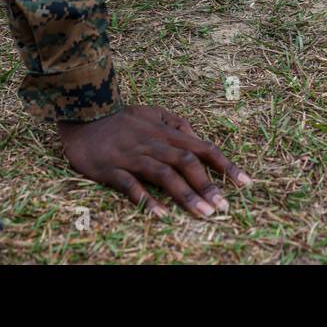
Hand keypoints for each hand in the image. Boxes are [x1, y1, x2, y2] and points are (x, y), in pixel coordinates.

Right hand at [59, 105, 250, 217]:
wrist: (82, 116)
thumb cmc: (120, 119)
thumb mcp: (151, 112)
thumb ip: (176, 123)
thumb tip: (197, 137)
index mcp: (165, 132)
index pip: (202, 147)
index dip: (224, 165)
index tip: (244, 183)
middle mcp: (153, 143)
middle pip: (186, 162)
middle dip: (207, 184)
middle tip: (223, 207)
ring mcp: (132, 156)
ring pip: (163, 174)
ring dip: (185, 194)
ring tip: (202, 214)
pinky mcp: (110, 168)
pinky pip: (130, 185)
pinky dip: (146, 199)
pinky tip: (160, 214)